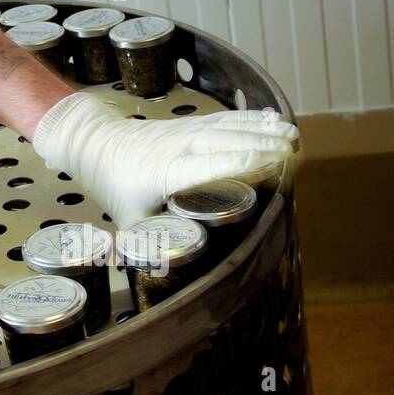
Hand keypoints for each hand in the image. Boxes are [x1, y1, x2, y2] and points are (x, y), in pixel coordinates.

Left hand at [31, 92, 298, 228]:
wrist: (96, 142)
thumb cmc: (116, 185)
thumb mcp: (128, 218)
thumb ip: (150, 244)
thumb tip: (166, 275)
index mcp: (164, 171)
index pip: (206, 166)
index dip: (238, 163)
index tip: (270, 164)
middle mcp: (178, 147)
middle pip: (225, 142)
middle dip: (262, 146)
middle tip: (297, 155)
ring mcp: (186, 132)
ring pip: (228, 127)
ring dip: (262, 130)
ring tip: (294, 138)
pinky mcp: (191, 124)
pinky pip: (225, 119)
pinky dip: (251, 119)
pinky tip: (275, 121)